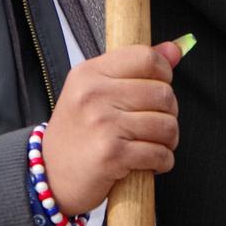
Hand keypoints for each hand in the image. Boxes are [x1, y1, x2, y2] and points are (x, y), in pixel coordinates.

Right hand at [42, 41, 182, 215]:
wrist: (50, 175)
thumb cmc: (77, 131)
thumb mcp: (96, 90)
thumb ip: (136, 67)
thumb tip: (175, 50)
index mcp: (90, 73)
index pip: (146, 58)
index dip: (164, 72)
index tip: (161, 86)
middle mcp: (94, 94)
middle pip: (162, 93)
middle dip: (169, 112)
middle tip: (157, 123)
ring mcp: (102, 124)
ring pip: (165, 124)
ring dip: (168, 139)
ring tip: (155, 143)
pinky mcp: (111, 154)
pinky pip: (158, 153)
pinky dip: (163, 160)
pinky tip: (151, 161)